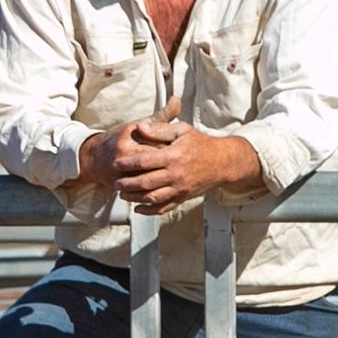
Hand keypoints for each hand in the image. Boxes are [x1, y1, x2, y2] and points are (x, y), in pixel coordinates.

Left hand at [109, 117, 251, 213]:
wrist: (222, 162)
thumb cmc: (201, 144)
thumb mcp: (182, 130)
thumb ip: (160, 129)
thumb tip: (140, 126)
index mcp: (173, 156)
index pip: (145, 161)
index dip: (127, 163)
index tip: (116, 163)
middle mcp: (176, 174)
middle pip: (146, 182)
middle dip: (127, 184)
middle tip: (115, 183)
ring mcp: (180, 188)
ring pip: (153, 198)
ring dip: (135, 198)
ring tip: (123, 194)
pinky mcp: (183, 197)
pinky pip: (164, 208)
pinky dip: (149, 211)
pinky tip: (138, 208)